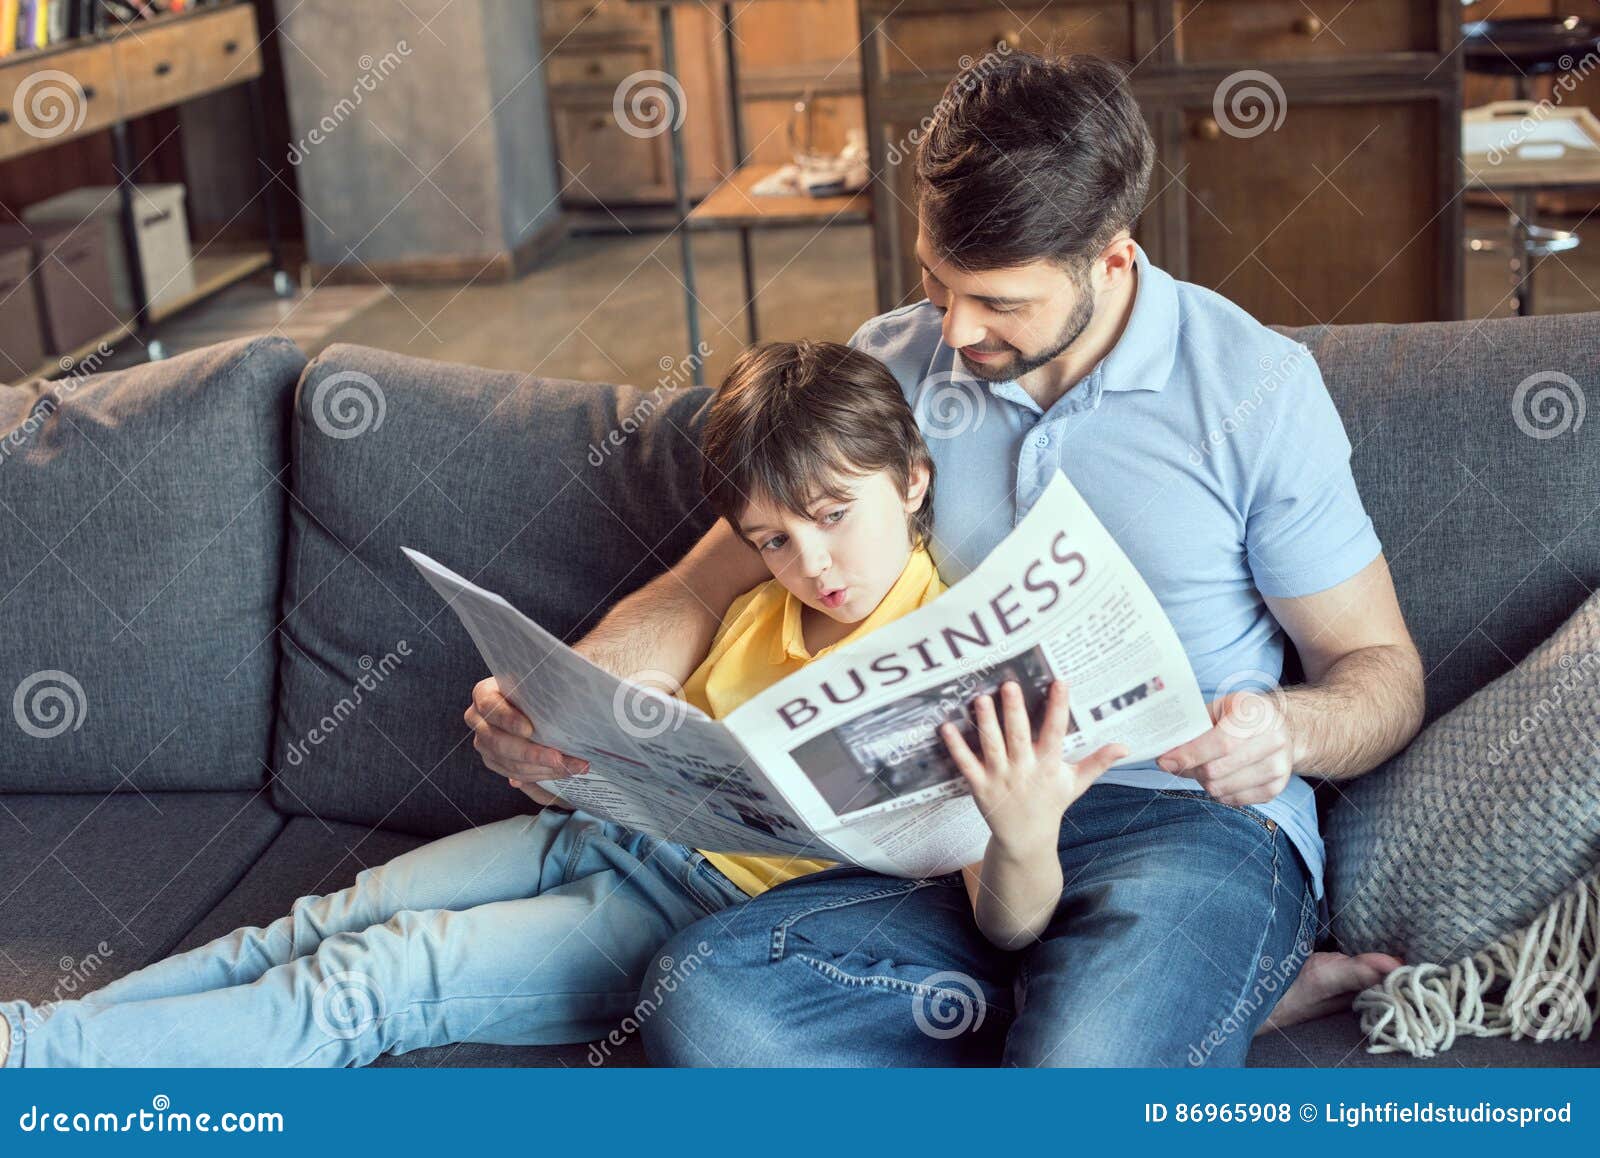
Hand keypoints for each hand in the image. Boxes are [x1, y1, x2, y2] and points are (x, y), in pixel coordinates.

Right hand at [464, 676, 588, 807]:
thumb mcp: (545, 677)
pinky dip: (541, 775)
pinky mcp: (495, 761)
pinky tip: (562, 771)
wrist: (541, 701)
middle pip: (497, 742)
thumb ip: (555, 678)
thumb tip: (574, 676)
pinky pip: (515, 774)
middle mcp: (478, 719)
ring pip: (507, 762)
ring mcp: (484, 742)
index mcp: (485, 693)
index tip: (530, 729)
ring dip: (542, 768)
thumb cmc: (543, 685)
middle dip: (531, 753)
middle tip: (559, 757)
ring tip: (572, 766)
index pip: (490, 705)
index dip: (508, 719)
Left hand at [939, 680, 1126, 854]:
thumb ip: (1098, 762)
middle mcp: (1024, 770)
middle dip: (1014, 711)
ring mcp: (1000, 778)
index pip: (1056, 732)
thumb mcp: (1076, 784)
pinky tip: (946, 727)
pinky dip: (956, 746)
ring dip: (986, 722)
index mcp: (1049, 766)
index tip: (1059, 682)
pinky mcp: (979, 786)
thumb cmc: (1051, 805)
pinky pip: (966, 763)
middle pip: (1019, 736)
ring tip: (980, 699)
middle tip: (1009, 684)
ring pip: (992, 746)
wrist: (1026, 840)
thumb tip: (1125, 746)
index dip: (1058, 707)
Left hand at [1156, 690, 1293, 805]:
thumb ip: (1195, 727)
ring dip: (1202, 781)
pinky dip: (1218, 792)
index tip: (1164, 761)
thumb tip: (1167, 751)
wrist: (1284, 729)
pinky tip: (1219, 776)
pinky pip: (1232, 800)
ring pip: (1221, 789)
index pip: (1220, 743)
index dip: (1189, 755)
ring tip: (1202, 766)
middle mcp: (1273, 741)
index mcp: (1257, 715)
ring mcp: (1278, 767)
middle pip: (1217, 770)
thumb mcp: (1221, 708)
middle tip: (1176, 763)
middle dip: (1189, 769)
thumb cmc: (1244, 716)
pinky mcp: (1276, 788)